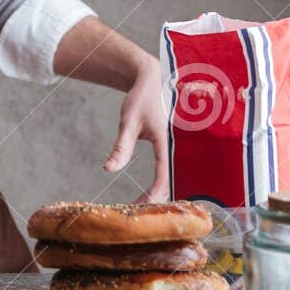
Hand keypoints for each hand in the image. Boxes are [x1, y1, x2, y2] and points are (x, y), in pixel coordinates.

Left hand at [105, 64, 168, 202]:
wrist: (156, 78)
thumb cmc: (142, 98)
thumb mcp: (128, 122)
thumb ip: (121, 146)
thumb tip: (108, 169)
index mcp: (169, 141)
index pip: (164, 176)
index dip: (153, 195)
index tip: (137, 208)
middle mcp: (179, 147)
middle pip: (173, 183)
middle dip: (157, 200)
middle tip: (136, 212)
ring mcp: (181, 148)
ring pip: (175, 179)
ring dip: (161, 194)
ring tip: (140, 204)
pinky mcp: (178, 148)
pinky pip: (173, 171)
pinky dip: (163, 184)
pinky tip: (148, 193)